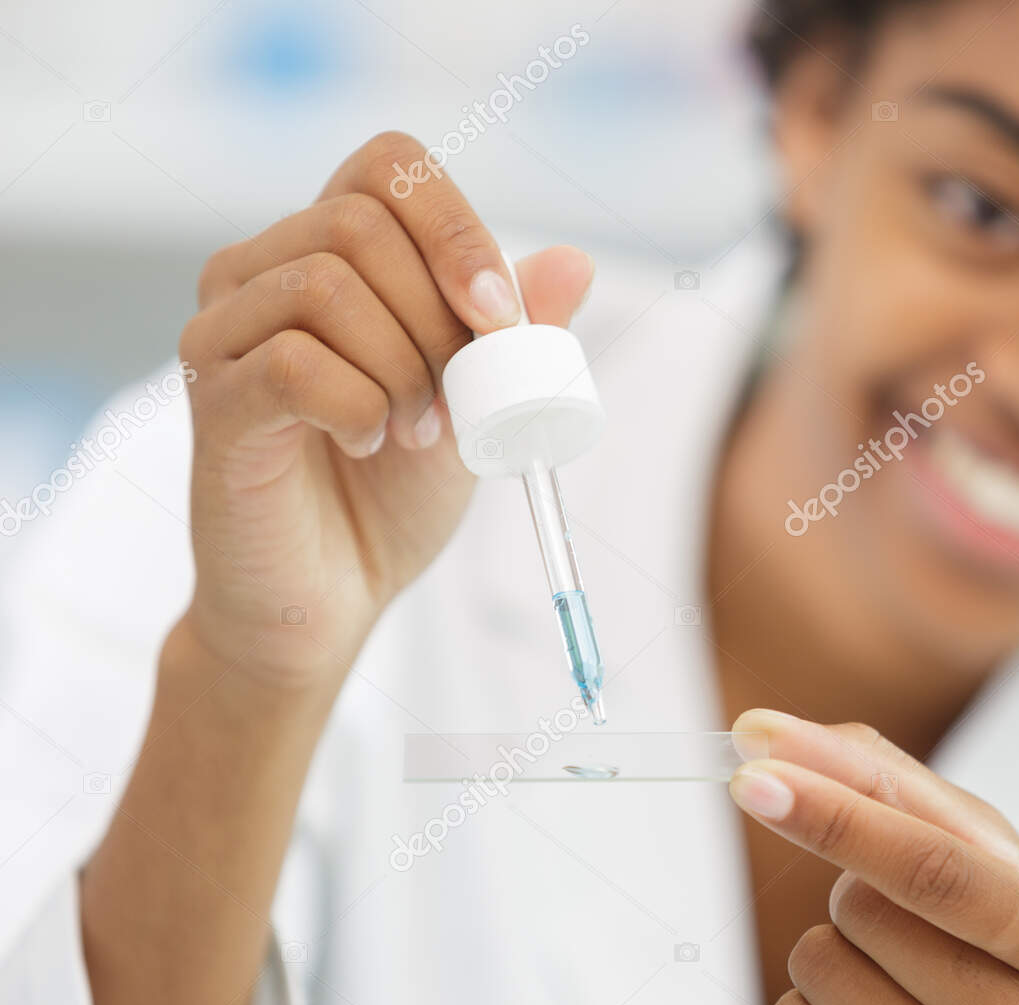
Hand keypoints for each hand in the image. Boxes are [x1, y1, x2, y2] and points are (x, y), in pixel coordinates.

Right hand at [176, 131, 594, 686]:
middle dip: (437, 317)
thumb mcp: (483, 403)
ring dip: (402, 367)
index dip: (455, 226)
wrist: (333, 594)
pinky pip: (292, 362)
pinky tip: (368, 442)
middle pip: (358, 222)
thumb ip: (521, 334)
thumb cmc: (397, 492)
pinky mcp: (211, 398)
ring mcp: (222, 330)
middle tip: (454, 402)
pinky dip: (359, 405)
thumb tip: (576, 260)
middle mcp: (259, 271)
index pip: (387, 164)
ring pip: (324, 284)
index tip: (499, 318)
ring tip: (414, 431)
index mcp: (328, 252)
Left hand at [729, 709, 1018, 1004]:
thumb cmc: (1002, 927)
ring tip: (895, 964)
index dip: (840, 817)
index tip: (753, 773)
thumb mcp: (979, 845)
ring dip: (829, 942)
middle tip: (909, 912)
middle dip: (854, 884)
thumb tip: (761, 734)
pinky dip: (803, 1001)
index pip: (940, 873)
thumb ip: (881, 777)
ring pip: (822, 972)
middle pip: (868, 915)